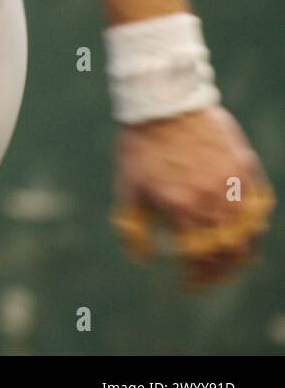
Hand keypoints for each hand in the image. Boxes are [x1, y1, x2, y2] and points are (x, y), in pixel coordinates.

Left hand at [113, 106, 273, 288]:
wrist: (162, 101)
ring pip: (250, 232)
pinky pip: (259, 205)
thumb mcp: (127, 186)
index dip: (197, 277)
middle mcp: (212, 197)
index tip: (189, 285)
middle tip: (210, 279)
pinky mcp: (244, 165)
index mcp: (181, 205)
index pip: (198, 256)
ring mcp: (232, 181)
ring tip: (230, 262)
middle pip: (228, 250)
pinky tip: (244, 233)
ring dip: (242, 253)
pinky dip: (254, 225)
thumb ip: (133, 226)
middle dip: (220, 272)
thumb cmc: (139, 144)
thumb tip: (142, 259)